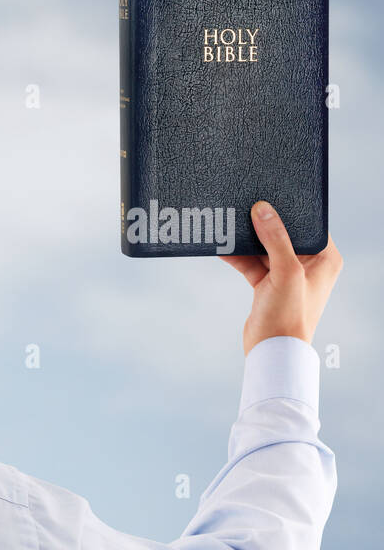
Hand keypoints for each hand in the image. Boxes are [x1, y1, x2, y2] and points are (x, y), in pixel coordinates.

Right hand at [222, 201, 342, 354]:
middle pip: (283, 235)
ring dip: (247, 241)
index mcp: (325, 259)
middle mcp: (308, 264)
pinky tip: (223, 247)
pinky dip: (238, 256)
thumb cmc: (289, 316)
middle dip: (262, 225)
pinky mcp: (267, 285)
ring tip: (230, 225)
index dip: (290, 212)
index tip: (270, 198)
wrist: (272, 351)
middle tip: (245, 208)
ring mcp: (286, 275)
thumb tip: (263, 209)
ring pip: (264, 248)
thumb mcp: (286, 272)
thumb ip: (276, 238)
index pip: (308, 226)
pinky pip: (252, 263)